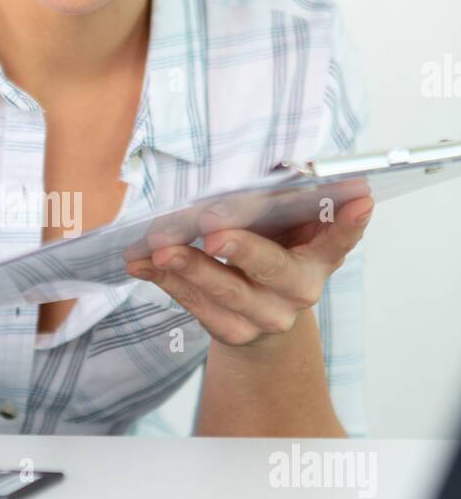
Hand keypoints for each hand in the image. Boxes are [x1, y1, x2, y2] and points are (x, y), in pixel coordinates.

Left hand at [125, 194, 373, 349]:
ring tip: (158, 247)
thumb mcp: (286, 227)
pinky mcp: (232, 332)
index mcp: (320, 258)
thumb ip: (283, 202)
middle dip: (242, 249)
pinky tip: (140, 263)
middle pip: (272, 269)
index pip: (342, 238)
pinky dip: (164, 280)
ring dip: (187, 266)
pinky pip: (195, 305)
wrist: (264, 315)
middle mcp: (299, 291)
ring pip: (225, 291)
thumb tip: (276, 166)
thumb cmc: (274, 251)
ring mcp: (266, 316)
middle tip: (214, 232)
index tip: (359, 200)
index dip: (351, 223)